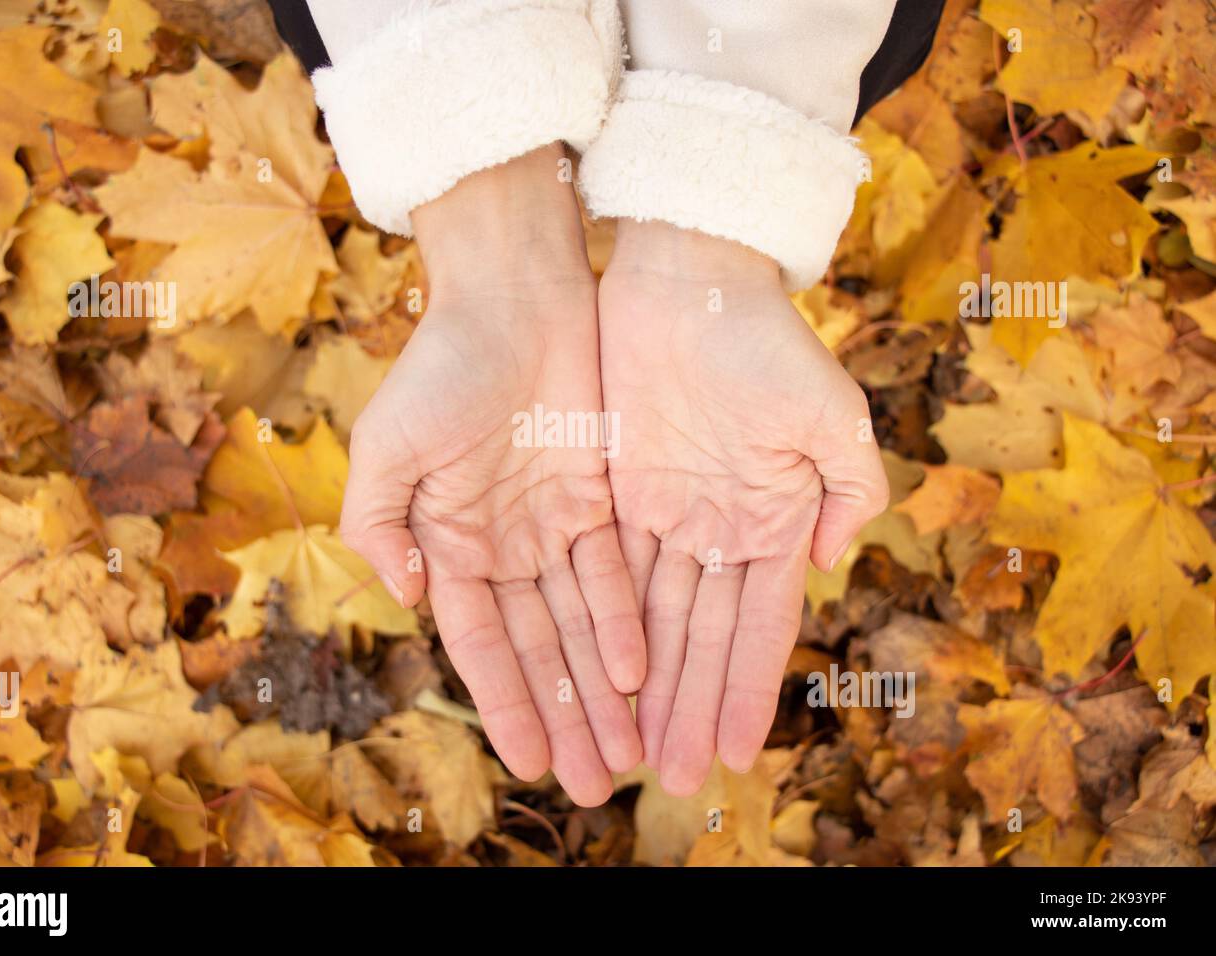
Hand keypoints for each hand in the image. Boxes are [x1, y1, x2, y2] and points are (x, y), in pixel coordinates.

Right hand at [340, 147, 643, 805]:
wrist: (512, 297)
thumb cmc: (440, 367)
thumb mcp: (387, 445)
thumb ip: (379, 524)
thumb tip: (405, 595)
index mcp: (447, 545)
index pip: (483, 645)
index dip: (508, 705)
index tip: (531, 764)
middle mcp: (503, 547)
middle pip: (542, 652)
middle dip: (566, 718)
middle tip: (595, 786)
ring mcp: (553, 527)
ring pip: (583, 626)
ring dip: (603, 690)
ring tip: (630, 753)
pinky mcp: (599, 500)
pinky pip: (617, 573)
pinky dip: (627, 621)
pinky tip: (643, 673)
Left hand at [598, 220, 888, 795]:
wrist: (689, 279)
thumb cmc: (768, 341)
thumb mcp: (832, 412)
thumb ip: (852, 489)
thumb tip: (827, 562)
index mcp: (777, 521)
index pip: (760, 625)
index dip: (745, 689)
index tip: (736, 752)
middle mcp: (720, 530)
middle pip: (700, 637)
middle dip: (689, 707)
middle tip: (673, 778)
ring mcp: (667, 515)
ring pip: (652, 618)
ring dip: (645, 685)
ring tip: (631, 748)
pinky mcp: (615, 494)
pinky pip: (607, 573)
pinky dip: (604, 626)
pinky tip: (599, 676)